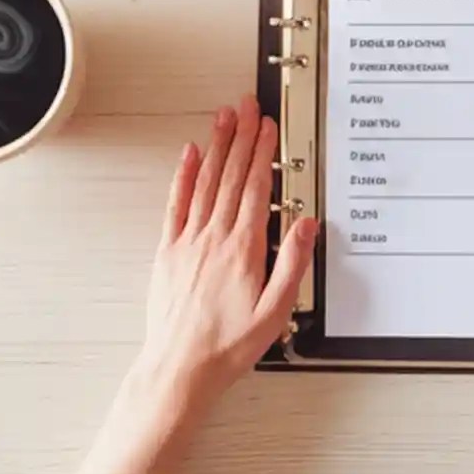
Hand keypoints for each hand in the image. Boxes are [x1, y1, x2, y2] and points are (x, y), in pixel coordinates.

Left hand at [81, 95, 317, 473]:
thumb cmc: (228, 345)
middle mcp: (213, 239)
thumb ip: (293, 264)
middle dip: (241, 137)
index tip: (267, 128)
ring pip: (204, 182)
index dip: (262, 154)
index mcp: (242, 250)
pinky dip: (183, 176)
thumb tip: (305, 225)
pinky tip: (189, 156)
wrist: (180, 366)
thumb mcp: (276, 311)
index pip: (255, 189)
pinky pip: (176, 204)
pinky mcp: (169, 252)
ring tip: (223, 118)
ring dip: (216, 146)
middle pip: (230, 176)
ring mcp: (188, 242)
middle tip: (246, 107)